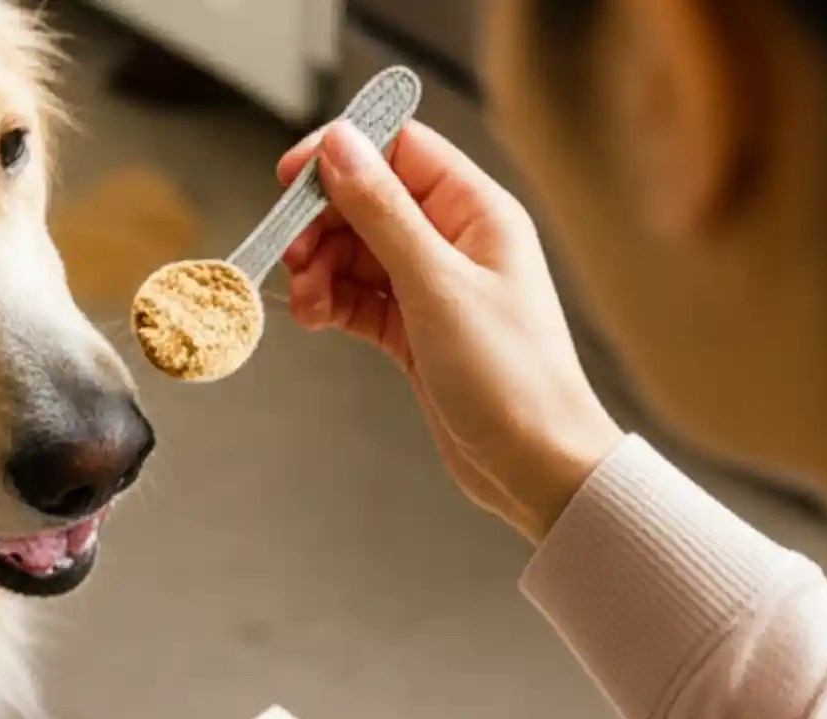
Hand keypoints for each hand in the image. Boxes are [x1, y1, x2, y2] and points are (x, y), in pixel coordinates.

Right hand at [280, 121, 621, 543]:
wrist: (535, 466)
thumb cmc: (512, 378)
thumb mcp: (436, 285)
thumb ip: (382, 212)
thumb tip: (339, 144)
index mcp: (476, 211)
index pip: (398, 149)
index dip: (342, 154)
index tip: (291, 177)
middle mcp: (454, 239)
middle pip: (366, 201)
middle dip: (320, 224)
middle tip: (292, 254)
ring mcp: (431, 284)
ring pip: (354, 251)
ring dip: (319, 269)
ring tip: (307, 302)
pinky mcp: (412, 326)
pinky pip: (357, 295)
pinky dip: (330, 302)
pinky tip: (316, 319)